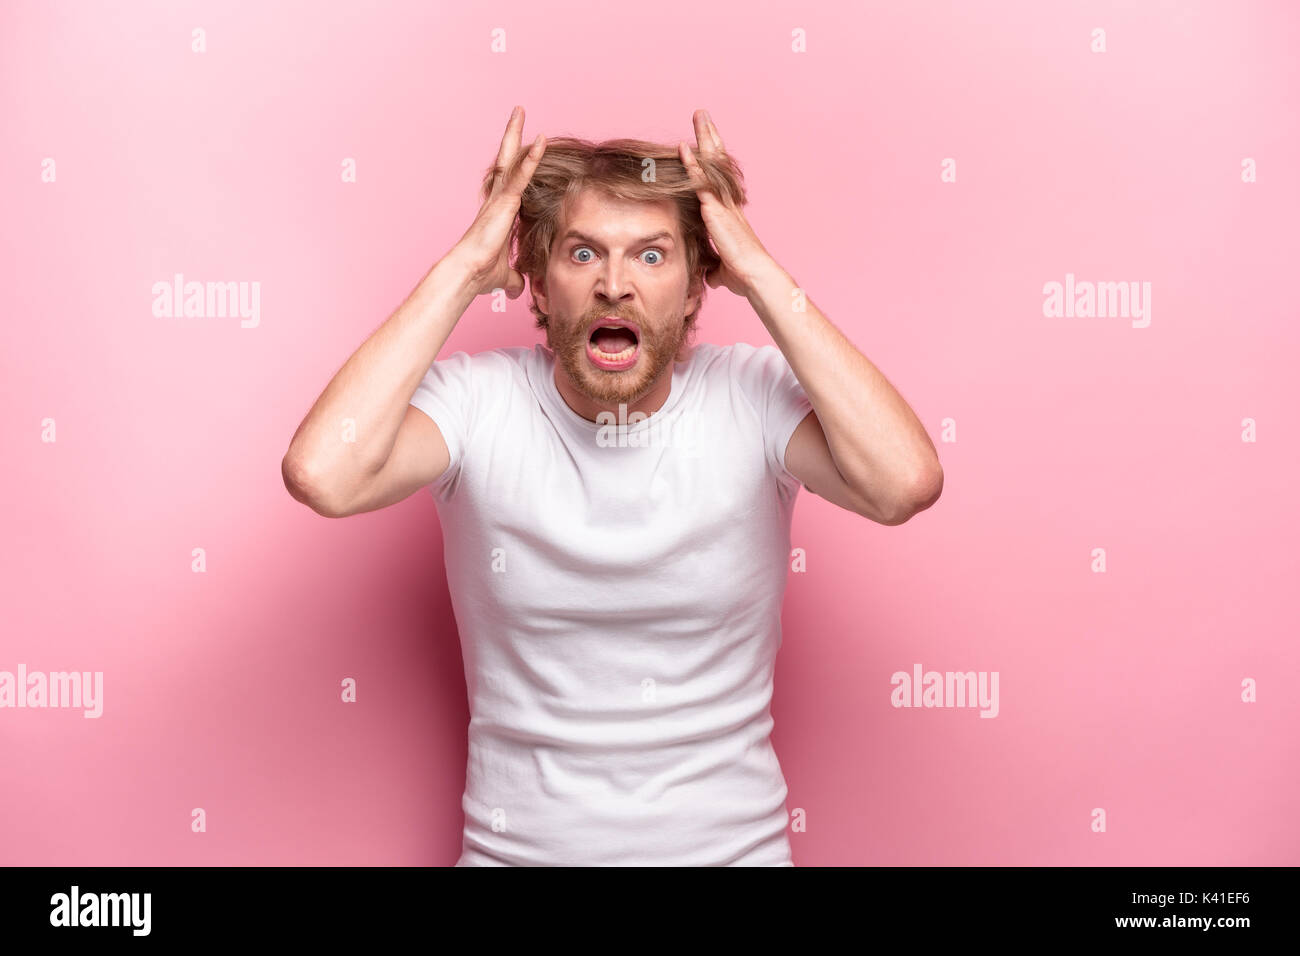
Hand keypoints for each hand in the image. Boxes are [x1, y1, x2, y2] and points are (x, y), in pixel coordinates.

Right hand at [449, 106, 546, 297]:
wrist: (468, 273)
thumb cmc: (480, 274)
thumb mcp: (503, 276)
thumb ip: (512, 278)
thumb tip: (518, 290)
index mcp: (497, 212)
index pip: (508, 182)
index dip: (515, 165)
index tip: (521, 149)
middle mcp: (496, 200)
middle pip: (505, 161)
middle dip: (511, 137)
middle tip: (517, 115)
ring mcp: (499, 199)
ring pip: (510, 160)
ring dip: (515, 134)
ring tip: (521, 111)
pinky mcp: (505, 202)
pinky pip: (520, 175)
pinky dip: (531, 159)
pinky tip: (541, 141)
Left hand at [678, 110, 771, 296]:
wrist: (754, 276)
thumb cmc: (742, 275)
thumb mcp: (722, 269)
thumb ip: (714, 267)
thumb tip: (709, 274)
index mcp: (729, 212)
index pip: (718, 178)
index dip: (712, 159)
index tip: (706, 141)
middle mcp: (727, 202)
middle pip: (718, 161)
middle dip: (710, 137)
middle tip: (702, 115)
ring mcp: (722, 203)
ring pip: (712, 163)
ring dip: (705, 138)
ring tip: (699, 114)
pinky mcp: (715, 211)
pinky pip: (701, 183)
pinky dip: (692, 165)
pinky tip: (684, 148)